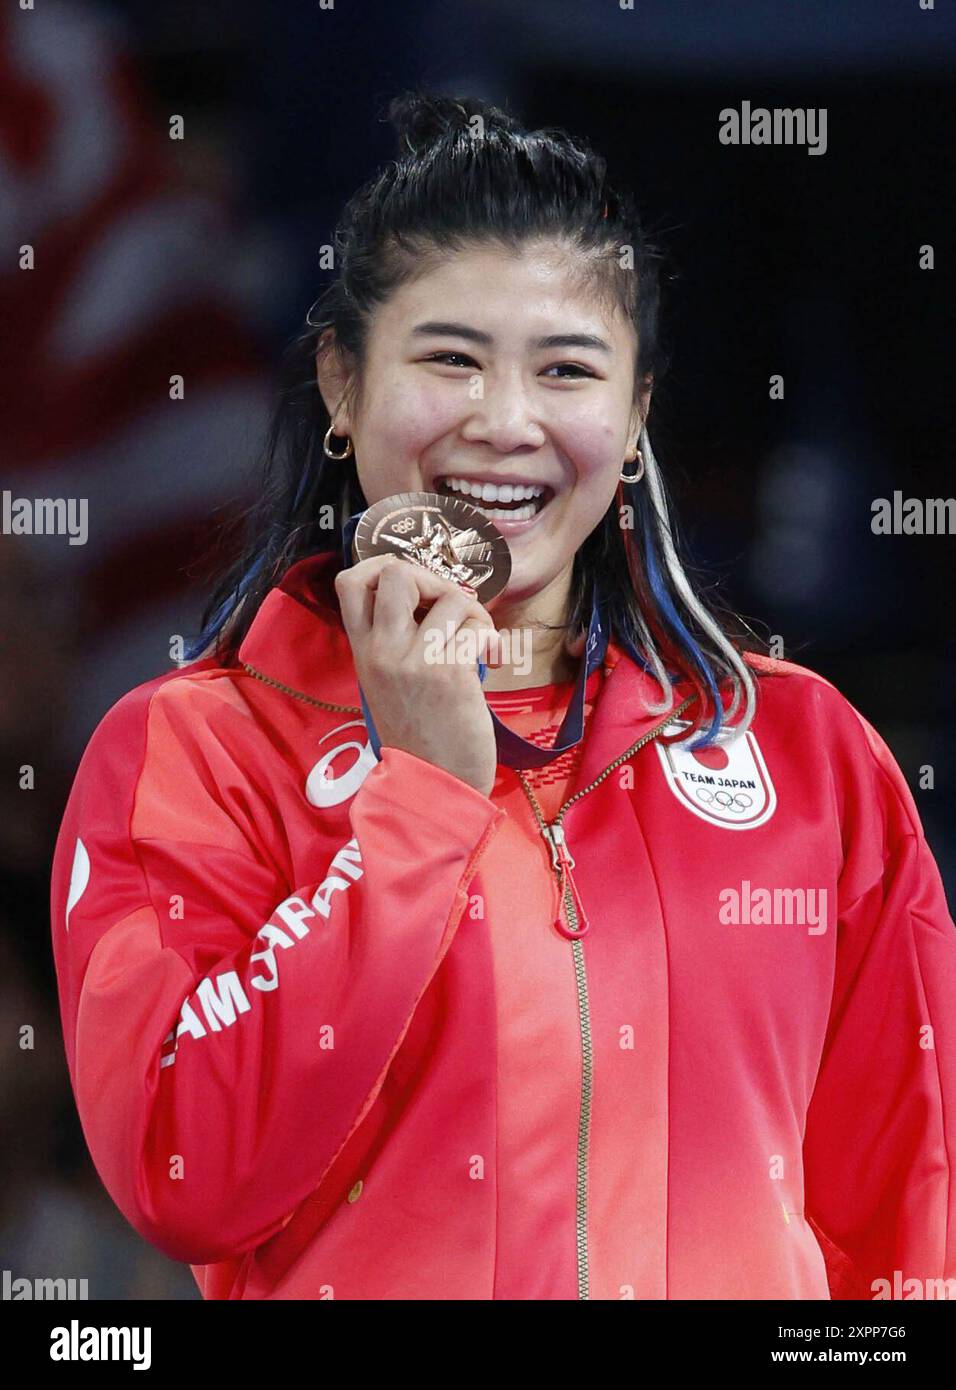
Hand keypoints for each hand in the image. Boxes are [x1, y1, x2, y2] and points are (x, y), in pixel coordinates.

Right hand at [335, 555, 502, 797]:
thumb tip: (430, 599)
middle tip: (448, 608)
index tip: (410, 587)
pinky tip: (490, 662)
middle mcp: (381, 649)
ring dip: (473, 613)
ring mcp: (414, 660)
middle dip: (432, 578)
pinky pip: (475, 628)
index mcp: (362, 651)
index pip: (349, 582)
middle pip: (396, 572)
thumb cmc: (417, 734)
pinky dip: (490, 639)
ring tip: (477, 641)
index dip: (381, 567)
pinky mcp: (449, 672)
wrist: (434, 783)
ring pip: (450, 597)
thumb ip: (394, 642)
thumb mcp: (387, 684)